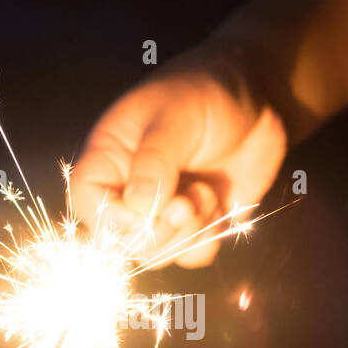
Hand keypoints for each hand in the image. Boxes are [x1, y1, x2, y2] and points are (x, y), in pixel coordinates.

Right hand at [70, 47, 286, 266]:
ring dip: (187, 234)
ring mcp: (163, 208)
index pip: (86, 201)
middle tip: (189, 203)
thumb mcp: (178, 116)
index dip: (112, 218)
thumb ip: (155, 161)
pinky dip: (207, 240)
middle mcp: (130, 187)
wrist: (261, 97)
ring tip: (207, 193)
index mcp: (110, 155)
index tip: (150, 207)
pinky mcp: (196, 222)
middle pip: (120, 239)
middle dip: (158, 232)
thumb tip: (139, 208)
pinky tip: (221, 206)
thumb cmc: (208, 92)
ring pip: (156, 254)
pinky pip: (191, 255)